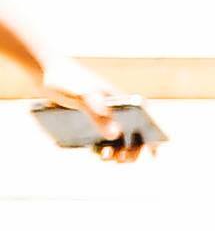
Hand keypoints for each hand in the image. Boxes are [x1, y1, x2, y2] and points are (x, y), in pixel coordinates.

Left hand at [27, 85, 158, 160]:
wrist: (45, 72)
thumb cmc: (69, 79)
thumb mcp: (83, 96)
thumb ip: (99, 114)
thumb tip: (115, 135)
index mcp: (122, 99)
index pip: (145, 119)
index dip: (152, 137)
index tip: (153, 153)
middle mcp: (116, 109)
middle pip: (132, 133)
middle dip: (131, 150)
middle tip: (122, 159)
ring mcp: (102, 116)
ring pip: (115, 139)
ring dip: (115, 151)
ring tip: (106, 157)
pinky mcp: (88, 121)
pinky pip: (99, 139)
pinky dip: (100, 148)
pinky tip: (96, 152)